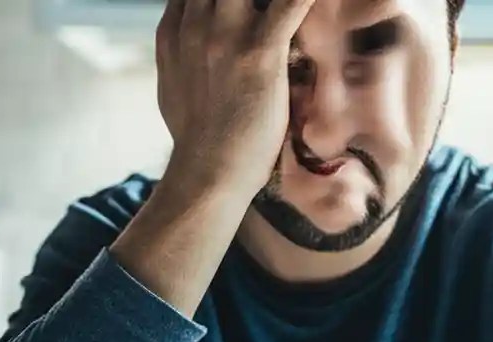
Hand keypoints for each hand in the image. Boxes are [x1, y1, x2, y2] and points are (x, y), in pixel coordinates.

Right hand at [155, 0, 315, 197]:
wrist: (207, 174)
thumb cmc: (196, 139)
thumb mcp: (173, 86)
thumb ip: (183, 53)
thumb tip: (191, 46)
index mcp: (174, 31)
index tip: (247, 9)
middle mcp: (195, 25)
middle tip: (270, 15)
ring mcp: (225, 35)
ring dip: (279, 0)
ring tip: (294, 12)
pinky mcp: (259, 52)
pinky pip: (291, 4)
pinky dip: (308, 1)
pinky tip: (319, 4)